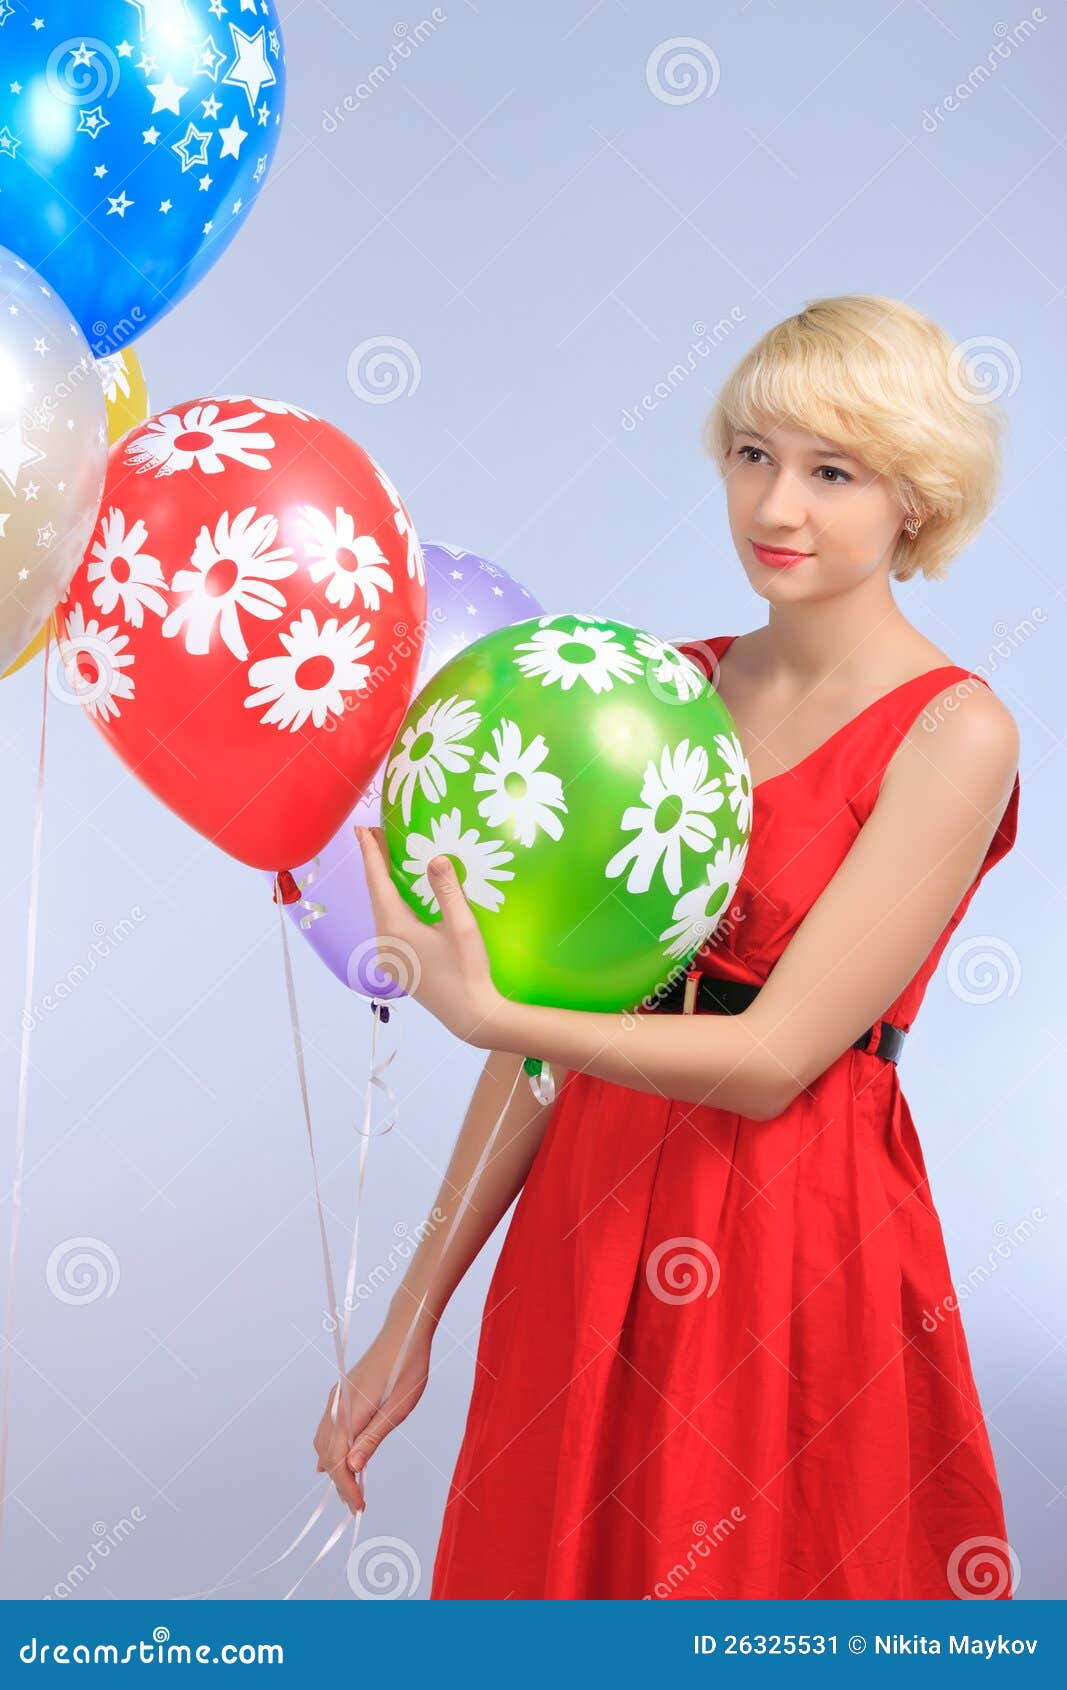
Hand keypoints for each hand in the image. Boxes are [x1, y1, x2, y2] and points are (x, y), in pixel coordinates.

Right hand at [313, 1321, 432, 1514]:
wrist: (404, 1330)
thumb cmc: (408, 1367)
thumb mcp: (398, 1408)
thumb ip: (373, 1438)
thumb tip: (353, 1468)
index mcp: (350, 1412)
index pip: (338, 1461)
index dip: (347, 1488)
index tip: (359, 1507)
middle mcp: (336, 1405)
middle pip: (327, 1454)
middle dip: (339, 1482)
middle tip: (356, 1504)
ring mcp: (337, 1397)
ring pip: (323, 1441)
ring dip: (333, 1466)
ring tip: (349, 1487)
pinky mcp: (342, 1392)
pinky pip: (327, 1427)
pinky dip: (330, 1448)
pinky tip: (337, 1457)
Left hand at [355, 823, 502, 1047]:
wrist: (469, 1015)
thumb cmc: (468, 969)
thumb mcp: (461, 925)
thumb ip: (447, 889)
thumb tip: (435, 858)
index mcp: (395, 929)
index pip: (378, 882)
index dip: (370, 853)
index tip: (360, 829)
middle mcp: (383, 942)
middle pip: (376, 895)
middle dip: (375, 864)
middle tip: (374, 835)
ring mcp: (388, 956)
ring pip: (381, 912)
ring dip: (383, 886)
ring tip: (386, 861)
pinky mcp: (397, 966)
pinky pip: (388, 927)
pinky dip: (390, 906)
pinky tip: (399, 899)